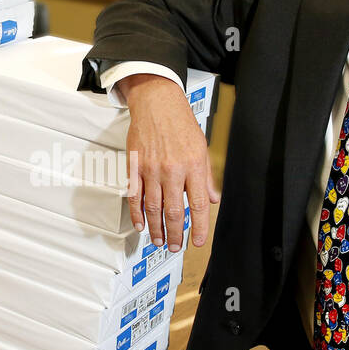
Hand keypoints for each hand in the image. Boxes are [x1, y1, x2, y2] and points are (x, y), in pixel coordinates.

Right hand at [116, 73, 219, 252]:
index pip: (198, 204)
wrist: (157, 102)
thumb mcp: (202, 148)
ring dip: (156, 228)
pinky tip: (140, 225)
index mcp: (193, 166)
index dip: (198, 227)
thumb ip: (207, 177)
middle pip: (173, 211)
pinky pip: (135, 196)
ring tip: (160, 241)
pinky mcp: (135, 166)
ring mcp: (151, 169)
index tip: (197, 241)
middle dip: (176, 234)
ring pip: (153, 208)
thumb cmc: (180, 123)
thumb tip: (213, 199)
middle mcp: (173, 170)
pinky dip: (137, 213)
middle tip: (176, 247)